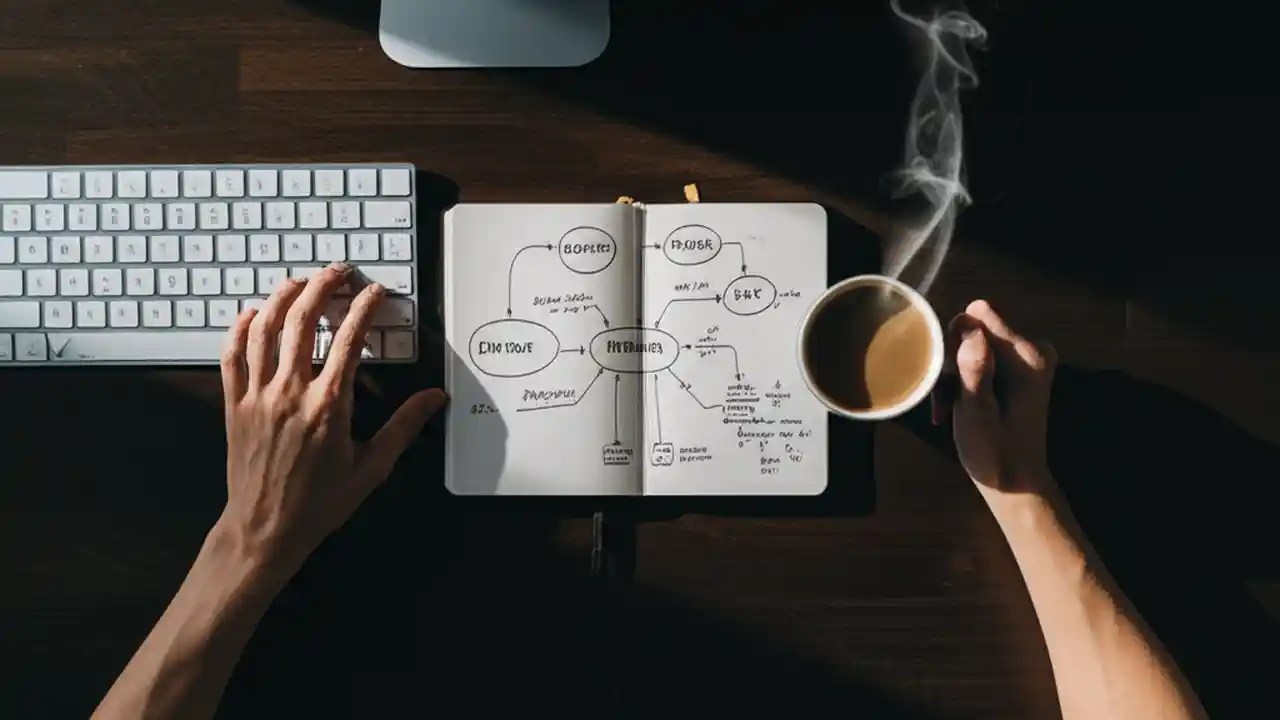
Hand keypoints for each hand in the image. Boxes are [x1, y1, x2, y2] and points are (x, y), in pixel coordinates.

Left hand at [218, 263, 445, 568]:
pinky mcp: (233, 405)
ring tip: (299, 280)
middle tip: (338, 271)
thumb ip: (403, 426)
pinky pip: (232, 355)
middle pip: (302, 321)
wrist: (265, 529)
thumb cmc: (321, 503)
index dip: (364, 308)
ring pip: (264, 329)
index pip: (349, 340)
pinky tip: (252, 313)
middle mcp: (289, 394)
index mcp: (328, 407)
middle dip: (322, 287)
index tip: (375, 292)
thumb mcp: (372, 467)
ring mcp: (257, 396)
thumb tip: (435, 397)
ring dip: (281, 297)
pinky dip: (241, 328)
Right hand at [931, 299, 1056, 494]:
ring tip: (948, 408)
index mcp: (1027, 356)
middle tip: (945, 401)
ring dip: (953, 373)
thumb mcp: (976, 414)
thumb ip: (974, 370)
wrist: (1014, 482)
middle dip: (950, 361)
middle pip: (973, 329)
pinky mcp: (1021, 366)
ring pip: (972, 343)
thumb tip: (969, 327)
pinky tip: (958, 403)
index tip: (946, 380)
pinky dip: (964, 376)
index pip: (975, 317)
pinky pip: (980, 354)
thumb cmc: (993, 454)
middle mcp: (1034, 348)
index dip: (952, 345)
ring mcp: (1029, 356)